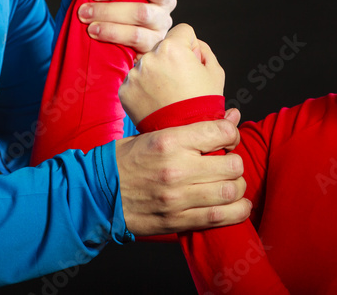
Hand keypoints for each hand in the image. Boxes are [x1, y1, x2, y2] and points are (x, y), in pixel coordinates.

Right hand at [116, 110, 250, 235]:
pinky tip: (239, 205)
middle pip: (232, 165)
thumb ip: (195, 128)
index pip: (221, 133)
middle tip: (230, 164)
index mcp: (169, 141)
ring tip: (234, 184)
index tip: (229, 139)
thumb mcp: (156, 134)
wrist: (98, 193)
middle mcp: (176, 168)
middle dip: (237, 163)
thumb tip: (232, 116)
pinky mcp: (176, 220)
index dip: (232, 134)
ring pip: (230, 192)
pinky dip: (236, 211)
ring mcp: (177, 198)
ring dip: (239, 188)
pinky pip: (218, 217)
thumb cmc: (128, 160)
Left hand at [120, 24, 224, 124]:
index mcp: (172, 47)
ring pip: (148, 63)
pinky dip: (144, 88)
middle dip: (172, 59)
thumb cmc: (202, 104)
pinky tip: (156, 101)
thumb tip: (192, 45)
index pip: (182, 31)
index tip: (193, 63)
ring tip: (168, 94)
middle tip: (181, 82)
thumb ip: (204, 50)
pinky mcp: (125, 90)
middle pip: (163, 47)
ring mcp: (134, 74)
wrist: (184, 134)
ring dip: (156, 73)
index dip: (191, 46)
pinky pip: (136, 80)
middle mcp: (149, 56)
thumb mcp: (215, 72)